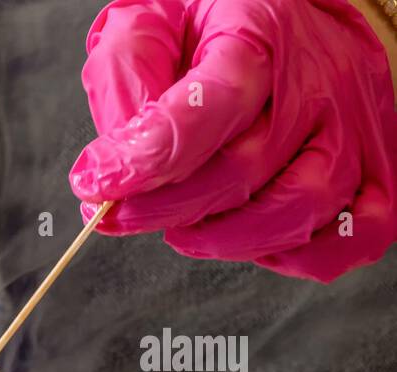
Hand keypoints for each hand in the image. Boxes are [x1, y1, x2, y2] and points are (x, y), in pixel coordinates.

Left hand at [69, 0, 396, 281]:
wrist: (296, 7)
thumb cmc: (215, 22)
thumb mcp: (153, 22)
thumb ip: (126, 83)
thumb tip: (110, 167)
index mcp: (262, 32)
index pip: (211, 107)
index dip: (147, 159)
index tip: (96, 187)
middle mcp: (320, 80)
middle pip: (246, 171)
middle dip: (167, 208)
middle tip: (121, 213)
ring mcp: (356, 127)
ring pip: (299, 209)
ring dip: (225, 238)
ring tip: (181, 227)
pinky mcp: (376, 166)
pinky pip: (357, 234)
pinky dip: (298, 254)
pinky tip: (250, 239)